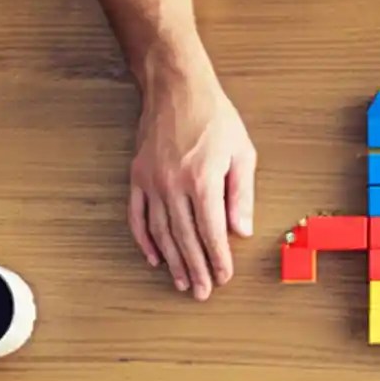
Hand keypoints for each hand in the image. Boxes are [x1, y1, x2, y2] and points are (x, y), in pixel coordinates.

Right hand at [129, 69, 255, 299]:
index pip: (212, 231)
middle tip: (202, 292)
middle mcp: (174, 184)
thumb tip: (242, 231)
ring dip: (172, 261)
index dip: (218, 258)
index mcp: (202, 179)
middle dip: (195, 269)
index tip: (224, 277)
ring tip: (182, 282)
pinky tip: (155, 258)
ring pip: (161, 232)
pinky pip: (138, 216)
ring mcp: (151, 181)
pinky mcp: (137, 176)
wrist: (176, 88)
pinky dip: (145, 240)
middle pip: (185, 238)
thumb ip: (242, 194)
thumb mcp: (242, 153)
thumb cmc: (215, 118)